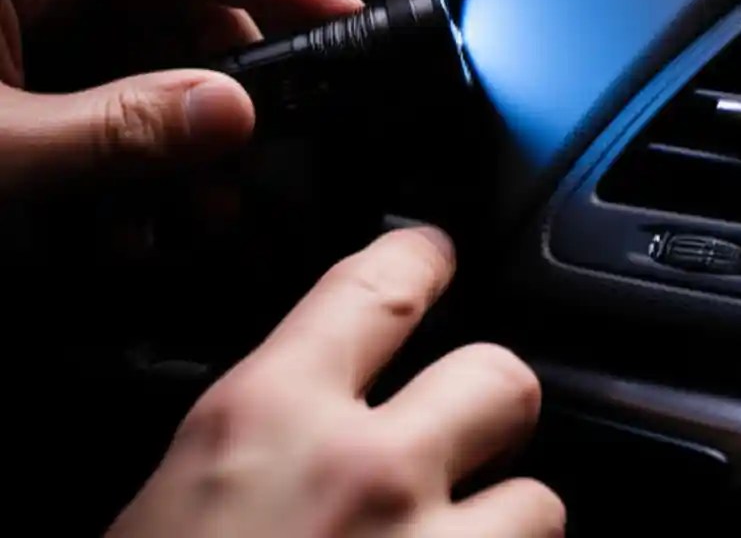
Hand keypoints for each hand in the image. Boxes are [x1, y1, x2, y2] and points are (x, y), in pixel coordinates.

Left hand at [0, 0, 361, 196]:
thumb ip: (115, 128)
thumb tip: (230, 112)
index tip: (342, 18)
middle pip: (170, 5)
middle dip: (223, 87)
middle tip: (261, 151)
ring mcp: (18, 23)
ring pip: (142, 60)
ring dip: (181, 135)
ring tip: (199, 204)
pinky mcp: (14, 74)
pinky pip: (100, 96)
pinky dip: (133, 151)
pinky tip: (142, 209)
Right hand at [107, 227, 564, 537]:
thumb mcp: (178, 504)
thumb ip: (260, 443)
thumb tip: (315, 416)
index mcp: (267, 422)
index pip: (378, 286)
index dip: (420, 254)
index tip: (437, 251)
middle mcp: (367, 474)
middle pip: (501, 378)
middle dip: (488, 409)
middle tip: (460, 445)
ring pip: (543, 505)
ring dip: (506, 531)